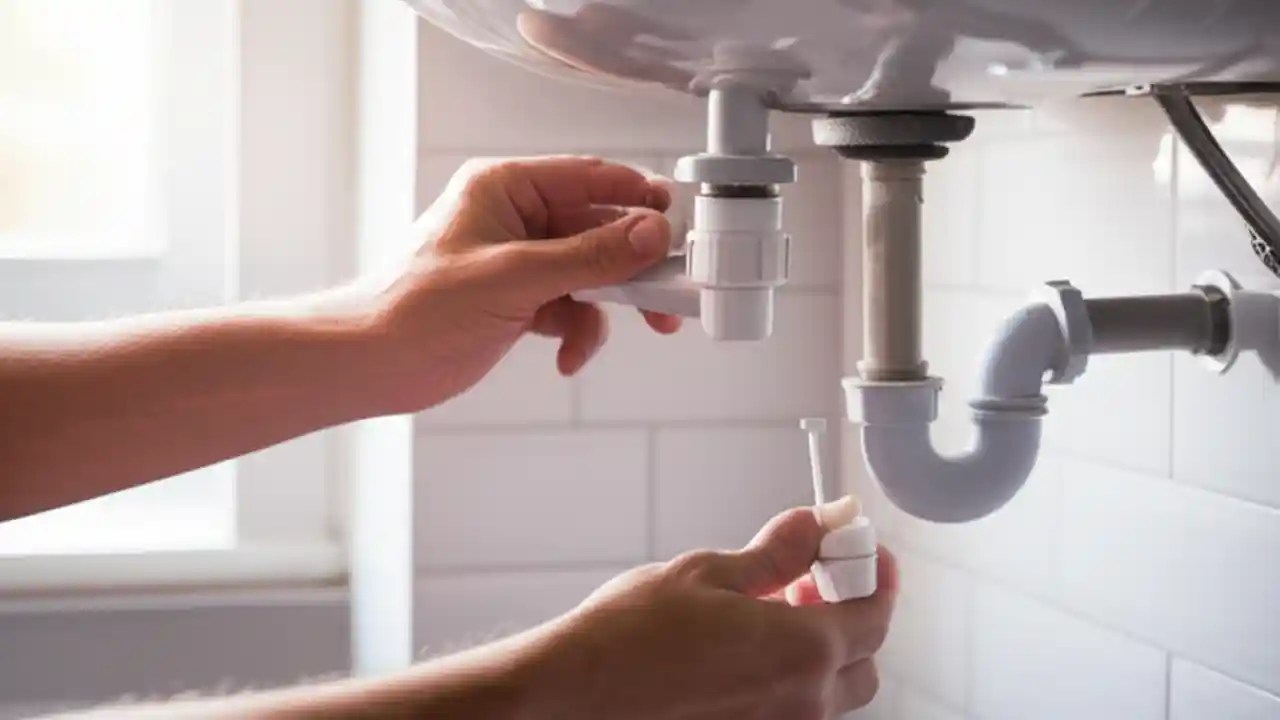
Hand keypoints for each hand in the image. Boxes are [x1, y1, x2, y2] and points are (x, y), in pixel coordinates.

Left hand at [365, 156, 679, 413]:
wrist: (371, 363)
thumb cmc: (416, 307)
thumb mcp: (515, 277)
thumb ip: (589, 256)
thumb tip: (650, 233)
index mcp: (505, 188)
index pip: (588, 178)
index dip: (636, 198)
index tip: (677, 221)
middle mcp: (515, 218)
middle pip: (596, 231)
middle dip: (630, 268)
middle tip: (666, 298)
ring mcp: (517, 261)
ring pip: (588, 275)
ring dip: (605, 309)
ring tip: (605, 340)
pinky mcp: (517, 301)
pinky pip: (570, 308)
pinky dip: (577, 333)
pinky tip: (567, 358)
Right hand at [522, 503, 898, 719]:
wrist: (573, 695)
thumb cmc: (629, 634)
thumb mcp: (707, 574)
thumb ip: (775, 554)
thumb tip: (817, 524)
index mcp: (802, 650)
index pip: (875, 615)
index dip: (878, 578)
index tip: (866, 553)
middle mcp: (801, 703)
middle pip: (863, 663)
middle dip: (852, 618)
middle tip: (810, 581)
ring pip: (827, 695)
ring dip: (819, 651)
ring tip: (768, 613)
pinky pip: (788, 712)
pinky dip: (784, 680)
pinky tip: (740, 652)